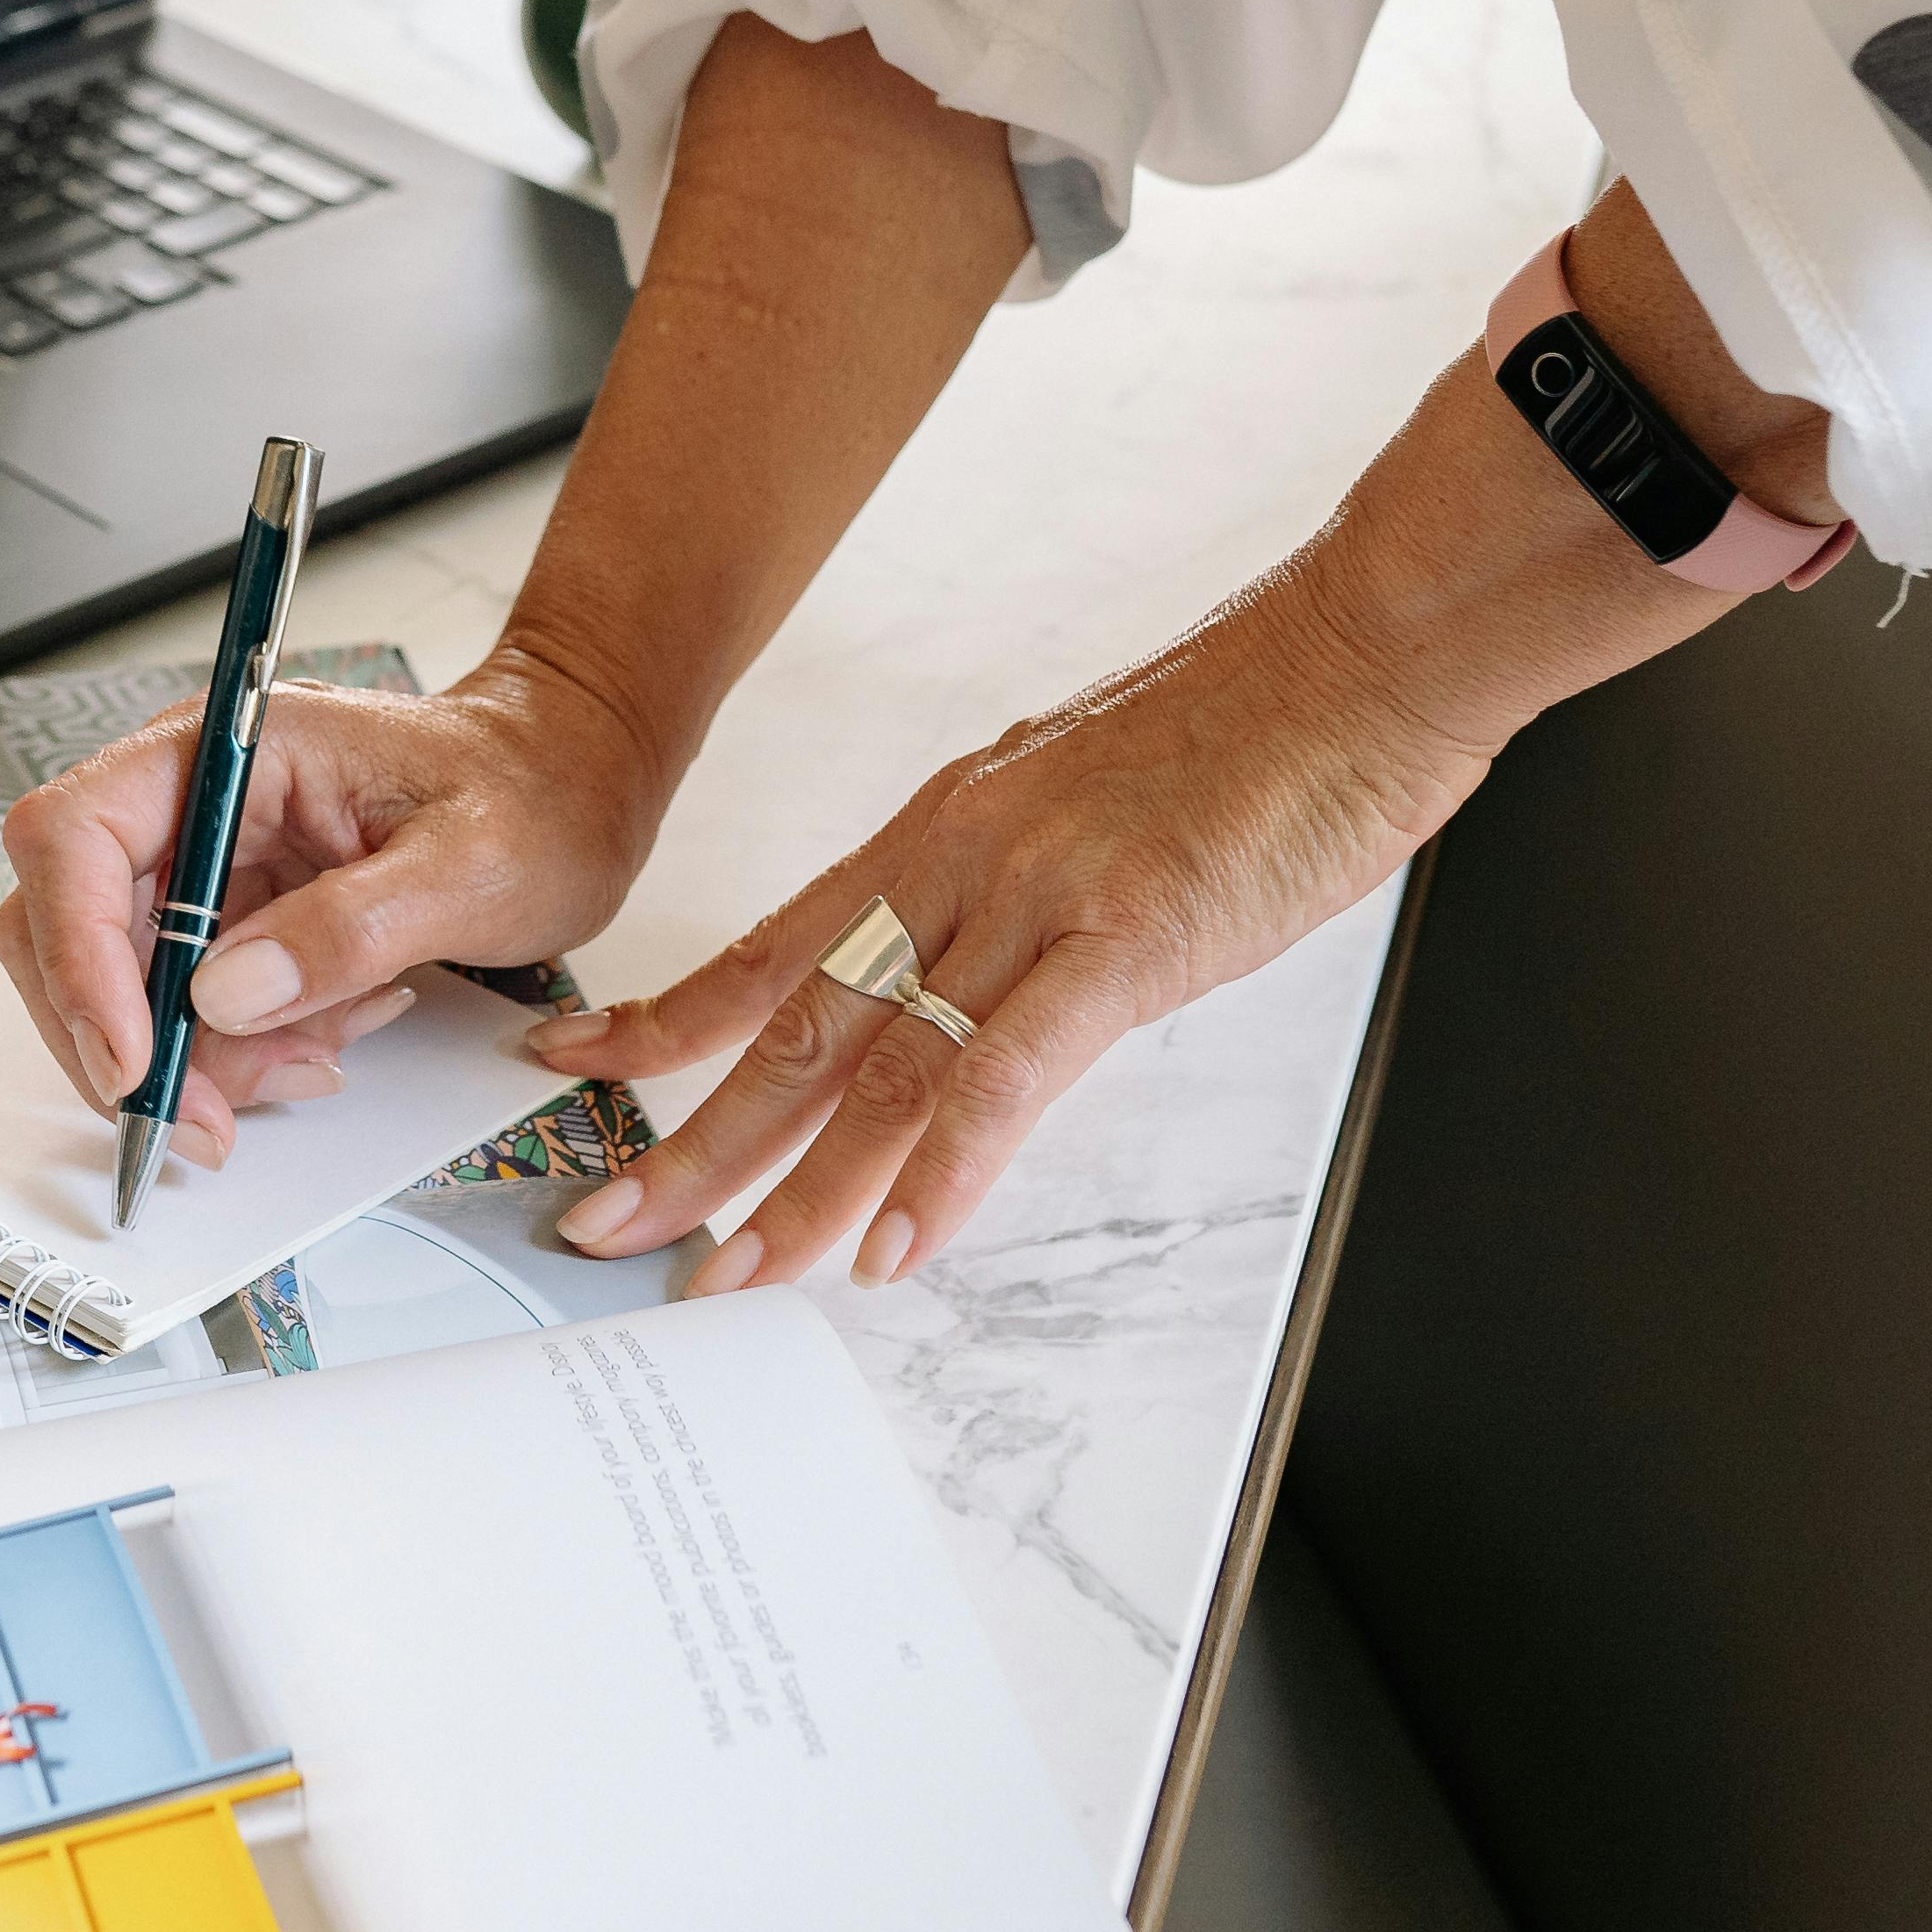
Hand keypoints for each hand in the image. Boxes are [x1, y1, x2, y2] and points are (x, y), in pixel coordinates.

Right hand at [0, 649, 670, 1167]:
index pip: (77, 837)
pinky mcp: (226, 921)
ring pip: (116, 987)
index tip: (132, 1060)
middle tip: (202, 1123)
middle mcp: (191, 802)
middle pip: (64, 926)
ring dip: (191, 1061)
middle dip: (123, 1040)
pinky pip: (180, 1012)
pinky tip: (321, 1043)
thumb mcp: (471, 863)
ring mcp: (203, 864)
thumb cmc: (534, 790)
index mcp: (227, 750)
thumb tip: (224, 996)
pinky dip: (231, 1058)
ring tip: (313, 1063)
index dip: (77, 954)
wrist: (572, 785)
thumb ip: (349, 926)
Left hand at [535, 293, 1790, 1292]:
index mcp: (941, 829)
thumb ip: (1016, 893)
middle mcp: (957, 862)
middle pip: (794, 1024)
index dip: (666, 1017)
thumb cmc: (1250, 730)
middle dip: (689, 1139)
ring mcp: (1034, 899)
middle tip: (602, 1224)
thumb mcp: (1086, 807)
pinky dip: (945, 1168)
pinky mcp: (1123, 938)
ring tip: (729, 1277)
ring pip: (879, 1065)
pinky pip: (1007, 1070)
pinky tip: (899, 1244)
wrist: (1358, 654)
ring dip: (798, 1191)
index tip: (574, 1067)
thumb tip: (982, 977)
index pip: (772, 946)